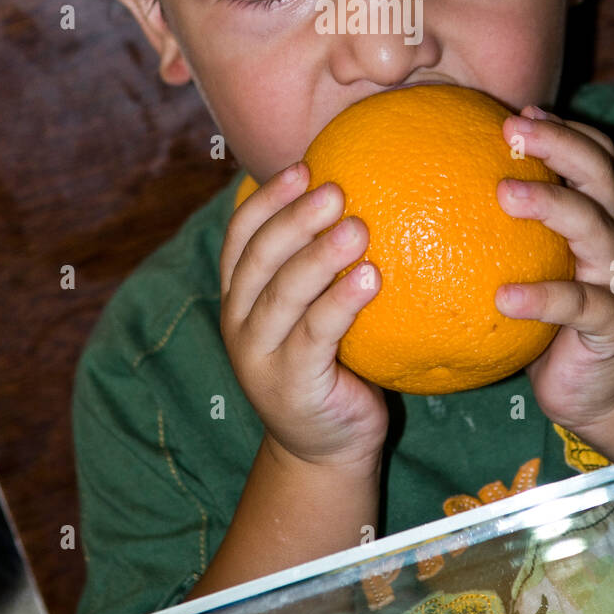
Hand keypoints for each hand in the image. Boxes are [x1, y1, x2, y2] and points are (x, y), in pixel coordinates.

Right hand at [219, 164, 388, 470]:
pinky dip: (341, 303)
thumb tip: (369, 195)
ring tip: (358, 227)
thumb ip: (325, 266)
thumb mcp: (316, 311)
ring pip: (283, 295)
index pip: (241, 236)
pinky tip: (372, 278)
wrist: (326, 447)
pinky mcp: (290, 384)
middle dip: (295, 218)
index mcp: (241, 296)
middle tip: (336, 190)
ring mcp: (259, 355)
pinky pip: (316, 335)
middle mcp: (240, 321)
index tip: (303, 166)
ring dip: (320, 256)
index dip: (267, 199)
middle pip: (259, 258)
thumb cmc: (331, 364)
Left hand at [494, 105, 613, 436]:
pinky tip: (504, 297)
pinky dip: (543, 298)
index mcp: (596, 219)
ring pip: (595, 228)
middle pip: (600, 175)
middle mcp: (613, 240)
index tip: (517, 111)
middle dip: (559, 143)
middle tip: (510, 129)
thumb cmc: (549, 325)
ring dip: (551, 204)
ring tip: (504, 193)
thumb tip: (423, 202)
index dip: (564, 128)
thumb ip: (496, 236)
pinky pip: (579, 306)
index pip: (596, 157)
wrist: (600, 394)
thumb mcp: (526, 271)